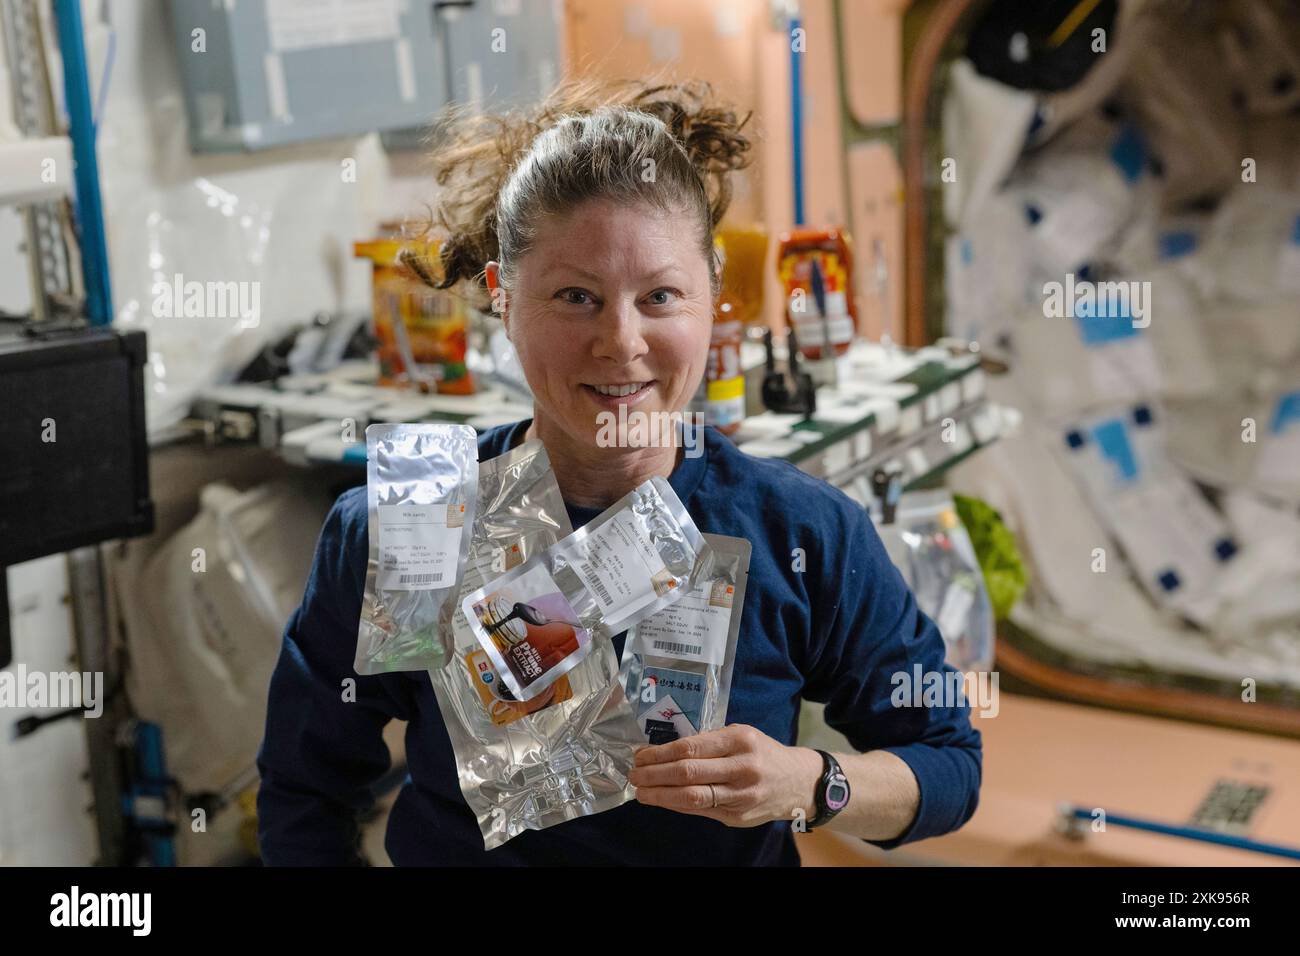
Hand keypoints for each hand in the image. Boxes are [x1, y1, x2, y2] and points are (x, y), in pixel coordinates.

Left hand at [628, 724, 823, 827]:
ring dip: (660, 795)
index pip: (690, 748)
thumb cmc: (762, 753)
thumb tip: (665, 751)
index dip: (660, 753)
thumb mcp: (741, 735)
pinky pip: (701, 810)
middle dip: (654, 774)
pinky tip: (664, 800)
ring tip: (641, 791)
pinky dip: (678, 805)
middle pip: (687, 773)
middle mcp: (742, 767)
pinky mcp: (738, 817)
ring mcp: (741, 796)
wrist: (799, 782)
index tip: (640, 755)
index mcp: (740, 740)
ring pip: (692, 797)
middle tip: (634, 774)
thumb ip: (709, 742)